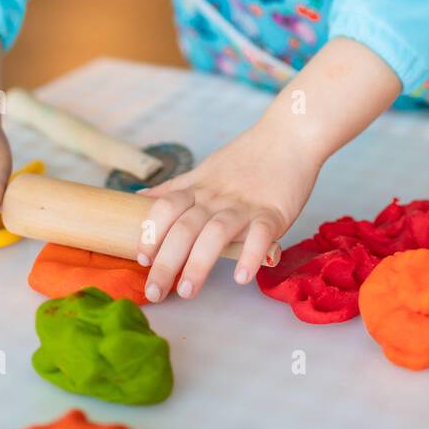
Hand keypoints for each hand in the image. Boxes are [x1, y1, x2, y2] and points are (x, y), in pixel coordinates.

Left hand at [136, 115, 322, 301]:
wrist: (289, 136)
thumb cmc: (246, 158)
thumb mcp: (204, 170)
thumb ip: (174, 188)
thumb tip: (138, 198)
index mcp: (198, 188)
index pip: (165, 208)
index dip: (150, 233)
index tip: (141, 259)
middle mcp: (216, 198)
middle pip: (184, 228)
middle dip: (166, 262)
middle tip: (154, 292)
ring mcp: (244, 206)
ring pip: (215, 234)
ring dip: (198, 264)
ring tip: (187, 291)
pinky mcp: (273, 213)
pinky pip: (260, 236)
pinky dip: (249, 256)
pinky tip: (240, 277)